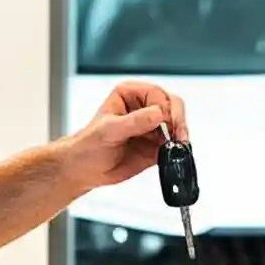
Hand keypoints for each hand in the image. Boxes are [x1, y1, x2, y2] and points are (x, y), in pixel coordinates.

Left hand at [64, 80, 187, 191]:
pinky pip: (175, 144)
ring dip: (180, 135)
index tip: (164, 124)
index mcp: (130, 94)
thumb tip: (157, 114)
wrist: (84, 170)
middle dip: (178, 120)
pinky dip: (178, 149)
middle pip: (172, 105)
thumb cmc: (88, 145)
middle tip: (178, 135)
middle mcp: (143, 107)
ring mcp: (152, 126)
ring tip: (177, 146)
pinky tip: (174, 154)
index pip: (157, 94)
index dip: (164, 108)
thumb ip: (133, 122)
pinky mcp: (157, 145)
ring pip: (177, 124)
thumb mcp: (108, 131)